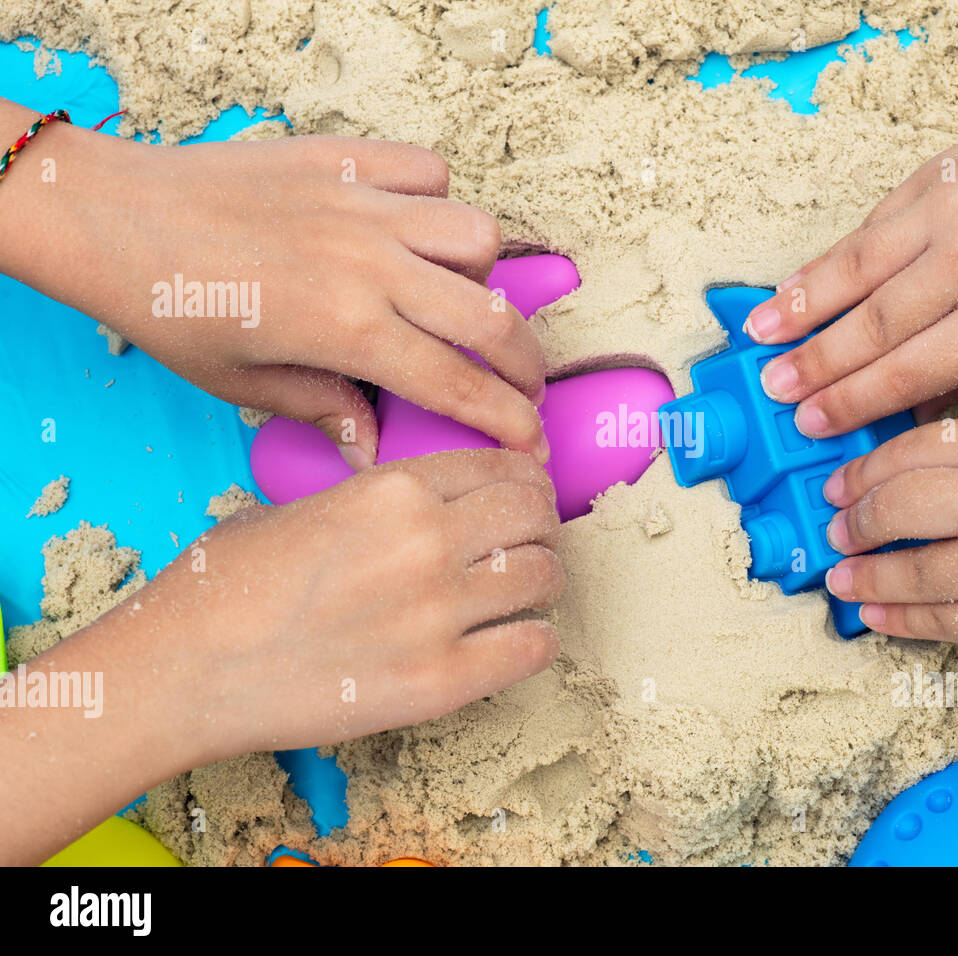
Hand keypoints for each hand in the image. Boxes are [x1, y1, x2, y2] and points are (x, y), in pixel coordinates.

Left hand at [0, 113, 547, 466]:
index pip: (455, 383)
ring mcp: (363, 206)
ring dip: (483, 275)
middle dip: (525, 362)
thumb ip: (323, 409)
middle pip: (492, 316)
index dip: (505, 420)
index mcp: (345, 329)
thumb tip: (374, 447)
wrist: (117, 217)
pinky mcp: (347, 160)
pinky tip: (413, 229)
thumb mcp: (242, 382)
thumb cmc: (170, 307)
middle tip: (522, 384)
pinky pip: (429, 172)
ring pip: (477, 235)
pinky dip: (437, 201)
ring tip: (459, 296)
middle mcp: (369, 264)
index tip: (530, 441)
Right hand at [0, 448, 563, 862]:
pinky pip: (534, 648)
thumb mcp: (296, 508)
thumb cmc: (223, 588)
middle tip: (531, 539)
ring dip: (543, 578)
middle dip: (541, 523)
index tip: (526, 492)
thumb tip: (411, 504)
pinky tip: (519, 639)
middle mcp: (428, 541)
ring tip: (526, 589)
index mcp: (393, 489)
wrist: (185, 671)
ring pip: (545, 574)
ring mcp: (440, 613)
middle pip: (535, 513)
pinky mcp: (443, 681)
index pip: (500, 465)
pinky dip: (537, 641)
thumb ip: (370, 500)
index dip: (524, 479)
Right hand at [741, 107, 957, 436]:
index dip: (852, 402)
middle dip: (815, 363)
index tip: (810, 423)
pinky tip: (795, 285)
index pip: (909, 369)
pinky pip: (867, 228)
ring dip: (800, 307)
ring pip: (854, 270)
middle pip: (873, 325)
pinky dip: (827, 261)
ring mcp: (946, 212)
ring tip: (757, 337)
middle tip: (772, 390)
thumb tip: (906, 411)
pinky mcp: (931, 177)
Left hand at [820, 418, 957, 661]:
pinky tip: (873, 614)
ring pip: (905, 572)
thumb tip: (897, 481)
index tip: (837, 485)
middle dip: (852, 523)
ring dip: (863, 576)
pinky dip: (895, 618)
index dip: (861, 473)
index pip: (906, 452)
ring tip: (841, 576)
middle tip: (837, 530)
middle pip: (892, 509)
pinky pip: (935, 621)